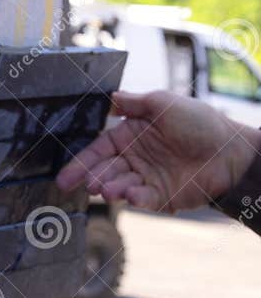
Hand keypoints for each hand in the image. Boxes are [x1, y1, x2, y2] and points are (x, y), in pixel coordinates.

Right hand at [56, 90, 260, 211]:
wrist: (232, 151)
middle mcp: (133, 159)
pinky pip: (142, 199)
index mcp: (129, 136)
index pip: (97, 150)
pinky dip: (135, 199)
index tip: (64, 178)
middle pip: (104, 171)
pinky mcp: (161, 196)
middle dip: (94, 178)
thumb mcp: (163, 103)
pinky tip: (131, 196)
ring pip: (119, 186)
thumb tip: (108, 97)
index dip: (80, 164)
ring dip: (111, 189)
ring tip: (107, 190)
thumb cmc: (200, 123)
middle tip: (89, 184)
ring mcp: (146, 178)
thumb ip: (133, 103)